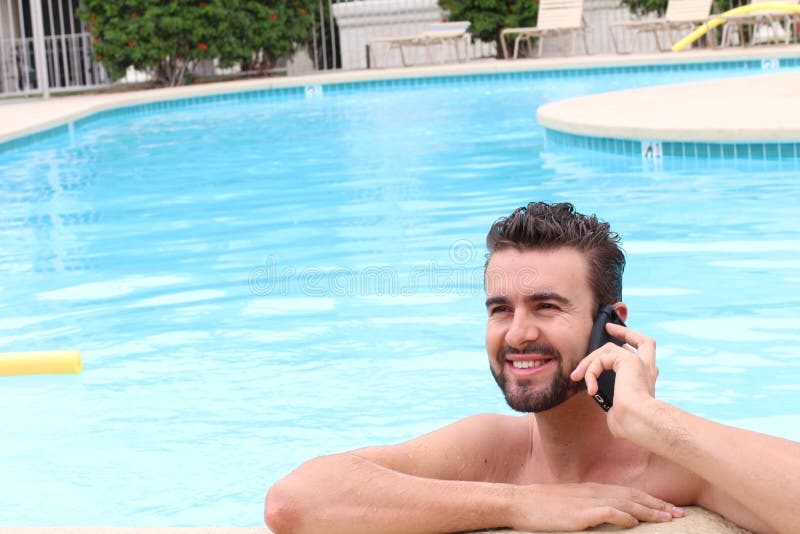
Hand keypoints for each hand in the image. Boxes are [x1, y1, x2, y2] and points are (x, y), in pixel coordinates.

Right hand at [510, 482, 683, 530]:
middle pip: (632, 496)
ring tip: (667, 518)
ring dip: (648, 511)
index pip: (628, 492)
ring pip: (625, 503)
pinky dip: (622, 515)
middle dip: (657, 505)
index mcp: (593, 489)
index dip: (650, 499)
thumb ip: (590, 505)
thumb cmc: (542, 505)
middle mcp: (594, 492)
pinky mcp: (579, 514)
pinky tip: (634, 521)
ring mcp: (587, 502)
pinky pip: (605, 513)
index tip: (668, 507)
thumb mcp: (570, 502)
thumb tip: (610, 514)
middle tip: (679, 513)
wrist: (519, 503)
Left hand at [570, 323, 658, 438]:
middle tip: (609, 328)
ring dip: (589, 361)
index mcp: (648, 381)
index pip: (646, 359)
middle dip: (626, 332)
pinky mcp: (629, 360)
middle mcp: (648, 370)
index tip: (624, 343)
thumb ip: (613, 400)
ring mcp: (641, 363)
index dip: (635, 348)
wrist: (640, 422)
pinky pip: (601, 359)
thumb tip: (606, 403)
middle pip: (643, 341)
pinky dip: (591, 370)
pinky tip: (590, 386)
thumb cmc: (631, 424)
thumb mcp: (619, 409)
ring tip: (577, 375)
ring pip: (609, 350)